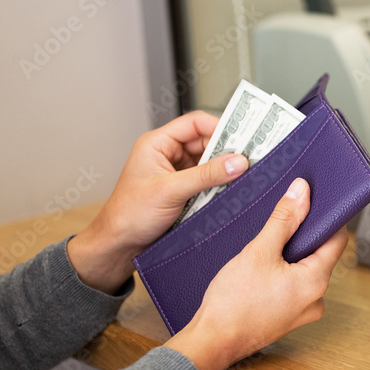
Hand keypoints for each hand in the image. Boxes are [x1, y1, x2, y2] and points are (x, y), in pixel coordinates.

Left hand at [68, 112, 248, 293]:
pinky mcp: (184, 192)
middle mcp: (168, 155)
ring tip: (241, 177)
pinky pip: (209, 183)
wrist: (119, 246)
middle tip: (249, 159)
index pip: (195, 124)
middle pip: (206, 143)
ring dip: (224, 171)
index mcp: (158, 144)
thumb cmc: (129, 214)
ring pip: (210, 164)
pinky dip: (220, 187)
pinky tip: (230, 192)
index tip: (242, 140)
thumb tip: (237, 162)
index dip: (220, 127)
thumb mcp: (170, 191)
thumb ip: (206, 175)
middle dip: (226, 152)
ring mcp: (177, 174)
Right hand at [165, 179, 348, 369]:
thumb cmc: (233, 304)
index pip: (337, 239)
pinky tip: (261, 270)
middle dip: (302, 236)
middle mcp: (317, 298)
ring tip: (266, 251)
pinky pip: (294, 286)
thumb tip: (301, 193)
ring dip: (290, 256)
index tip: (312, 204)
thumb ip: (284, 219)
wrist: (213, 341)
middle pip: (320, 253)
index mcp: (317, 281)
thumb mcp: (259, 251)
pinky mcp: (289, 316)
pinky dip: (282, 273)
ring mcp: (304, 310)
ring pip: (305, 269)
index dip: (326, 218)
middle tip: (280, 225)